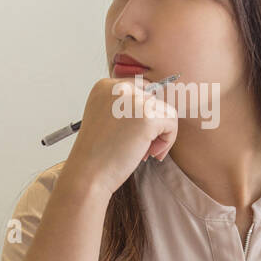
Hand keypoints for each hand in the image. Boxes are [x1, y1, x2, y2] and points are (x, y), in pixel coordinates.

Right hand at [62, 76, 177, 199]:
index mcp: (106, 86)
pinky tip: (150, 153)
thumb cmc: (98, 153)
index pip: (141, 89)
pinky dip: (167, 141)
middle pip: (154, 99)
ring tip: (145, 151)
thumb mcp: (108, 119)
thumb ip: (127, 106)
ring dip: (160, 134)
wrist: (88, 173)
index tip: (132, 134)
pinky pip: (172, 123)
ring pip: (166, 110)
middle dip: (152, 125)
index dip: (143, 114)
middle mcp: (119, 88)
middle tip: (138, 146)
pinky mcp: (147, 116)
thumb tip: (159, 106)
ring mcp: (133, 100)